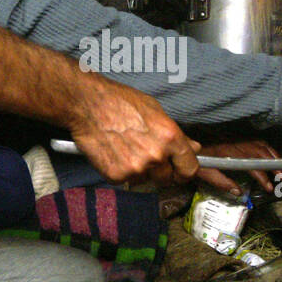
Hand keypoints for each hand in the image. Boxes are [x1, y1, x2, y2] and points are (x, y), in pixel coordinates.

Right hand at [69, 77, 200, 186]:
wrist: (88, 104)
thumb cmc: (121, 102)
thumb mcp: (156, 111)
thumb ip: (176, 134)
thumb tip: (192, 147)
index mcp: (170, 138)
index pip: (190, 168)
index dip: (185, 170)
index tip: (180, 170)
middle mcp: (156, 156)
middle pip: (168, 179)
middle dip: (161, 171)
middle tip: (147, 156)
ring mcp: (136, 168)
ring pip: (146, 180)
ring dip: (140, 171)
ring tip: (127, 149)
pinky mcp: (117, 176)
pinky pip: (126, 180)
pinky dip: (122, 171)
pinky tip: (115, 153)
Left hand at [196, 140, 281, 194]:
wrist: (188, 141)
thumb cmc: (196, 156)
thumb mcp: (204, 172)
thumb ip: (221, 182)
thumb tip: (238, 192)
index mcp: (230, 154)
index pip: (253, 166)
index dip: (263, 177)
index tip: (269, 188)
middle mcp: (237, 144)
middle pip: (262, 154)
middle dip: (275, 167)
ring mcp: (239, 139)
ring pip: (262, 146)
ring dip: (274, 157)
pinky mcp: (238, 136)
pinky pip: (258, 141)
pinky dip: (268, 148)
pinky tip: (271, 155)